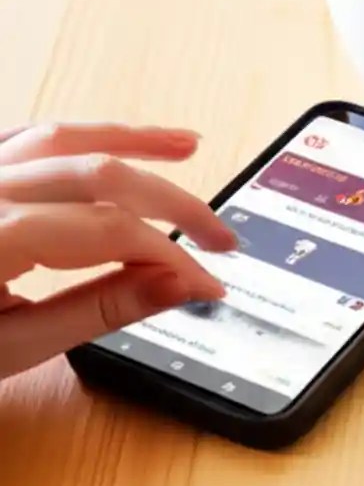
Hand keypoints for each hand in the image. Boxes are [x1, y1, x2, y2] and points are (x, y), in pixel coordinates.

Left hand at [0, 123, 236, 378]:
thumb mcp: (9, 349)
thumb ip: (97, 310)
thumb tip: (175, 286)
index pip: (113, 232)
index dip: (174, 256)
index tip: (210, 286)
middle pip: (101, 175)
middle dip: (173, 204)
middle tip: (221, 239)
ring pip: (61, 137)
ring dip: (130, 139)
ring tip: (185, 145)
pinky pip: (20, 136)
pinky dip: (71, 136)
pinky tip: (103, 141)